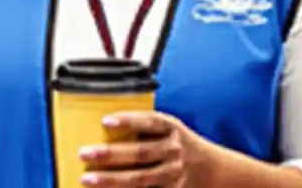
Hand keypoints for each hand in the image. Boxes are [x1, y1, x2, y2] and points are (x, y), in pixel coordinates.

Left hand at [77, 111, 212, 186]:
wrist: (217, 172)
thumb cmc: (182, 147)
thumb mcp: (172, 131)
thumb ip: (146, 130)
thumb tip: (104, 129)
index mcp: (173, 129)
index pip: (150, 122)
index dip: (128, 121)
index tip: (105, 121)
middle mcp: (174, 152)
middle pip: (140, 154)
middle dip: (110, 154)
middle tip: (84, 153)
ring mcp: (174, 175)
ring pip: (140, 179)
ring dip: (111, 180)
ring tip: (87, 179)